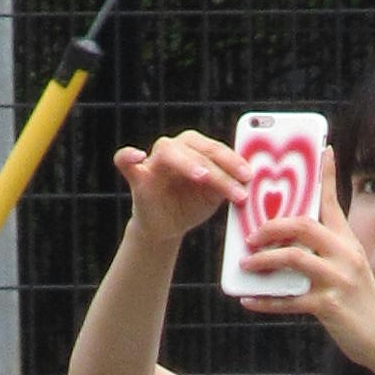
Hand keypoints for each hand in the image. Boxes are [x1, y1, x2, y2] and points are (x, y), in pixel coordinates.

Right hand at [113, 130, 241, 248]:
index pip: (214, 148)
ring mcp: (154, 162)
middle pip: (195, 147)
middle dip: (217, 164)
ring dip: (188, 162)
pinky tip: (137, 156)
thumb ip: (227, 184)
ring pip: (169, 151)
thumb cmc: (192, 205)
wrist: (168, 227)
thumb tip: (249, 179)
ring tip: (203, 177)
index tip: (248, 175)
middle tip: (235, 180)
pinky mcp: (137, 177)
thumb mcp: (214, 196)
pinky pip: (124, 160)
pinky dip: (128, 155)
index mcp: (195, 149)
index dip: (233, 160)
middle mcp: (174, 149)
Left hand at [228, 153, 374, 374]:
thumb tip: (290, 243)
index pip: (332, 203)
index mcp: (347, 243)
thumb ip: (326, 252)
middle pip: (303, 226)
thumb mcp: (350, 269)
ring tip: (247, 265)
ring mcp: (337, 280)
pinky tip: (249, 300)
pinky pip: (289, 299)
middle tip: (252, 235)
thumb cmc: (360, 304)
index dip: (326, 175)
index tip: (322, 150)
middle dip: (272, 227)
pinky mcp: (329, 306)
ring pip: (292, 258)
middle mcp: (344, 255)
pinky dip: (265, 300)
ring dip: (264, 261)